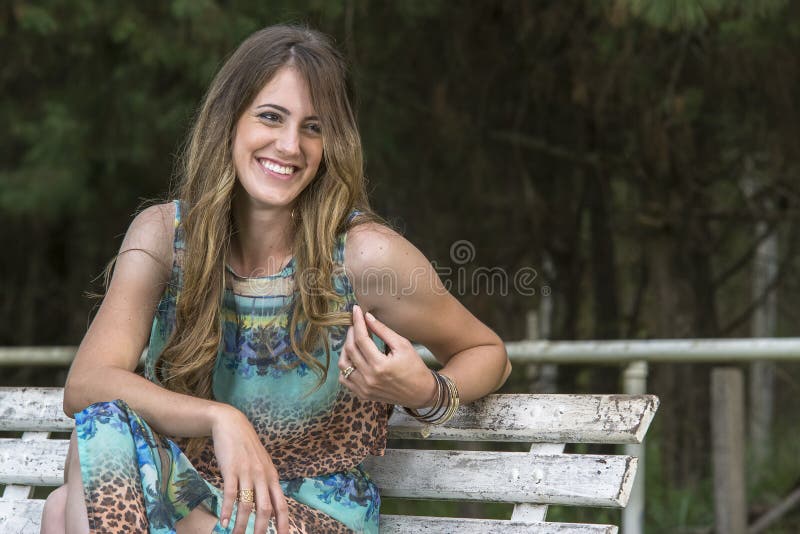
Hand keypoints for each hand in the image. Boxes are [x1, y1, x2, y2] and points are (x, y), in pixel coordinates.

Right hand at [211, 405, 288, 533]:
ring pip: (247, 505)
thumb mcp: (262, 465)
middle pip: (266, 509)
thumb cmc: (247, 448)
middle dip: (261, 529)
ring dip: (241, 525)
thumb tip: (268, 509)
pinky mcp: (231, 469)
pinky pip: (230, 494)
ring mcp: (247, 472)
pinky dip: (227, 510)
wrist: (232, 424)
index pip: (281, 505)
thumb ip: (266, 485)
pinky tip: (223, 522)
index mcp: (272, 477)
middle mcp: (262, 476)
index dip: (283, 524)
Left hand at [338, 305, 436, 407]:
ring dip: (345, 349)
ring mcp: (363, 388)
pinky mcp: (362, 394)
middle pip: (350, 349)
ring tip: (354, 340)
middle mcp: (369, 378)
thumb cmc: (414, 367)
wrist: (420, 393)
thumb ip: (383, 330)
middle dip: (351, 332)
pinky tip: (354, 357)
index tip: (355, 310)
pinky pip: (344, 378)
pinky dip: (345, 366)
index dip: (357, 322)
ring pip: (343, 364)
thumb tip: (367, 317)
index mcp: (380, 365)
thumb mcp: (403, 345)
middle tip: (356, 324)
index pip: (361, 338)